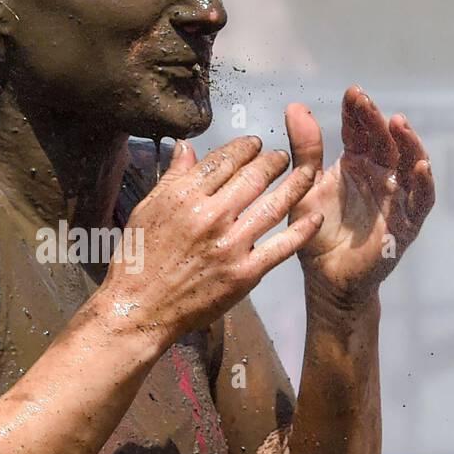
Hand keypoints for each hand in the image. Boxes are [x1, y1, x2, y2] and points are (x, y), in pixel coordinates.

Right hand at [100, 136, 321, 350]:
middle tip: (281, 157)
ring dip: (294, 184)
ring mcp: (230, 245)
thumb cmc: (137, 260)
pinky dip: (302, 229)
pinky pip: (281, 246)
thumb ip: (171, 178)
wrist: (140, 310)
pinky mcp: (245, 273)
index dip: (244, 147)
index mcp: (184, 196)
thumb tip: (187, 147)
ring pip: (273, 204)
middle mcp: (210, 215)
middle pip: (253, 176)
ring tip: (304, 173)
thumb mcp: (146, 210)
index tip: (254, 144)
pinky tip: (315, 216)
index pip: (223, 160)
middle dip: (272, 160)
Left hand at [285, 85, 434, 307]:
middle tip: (365, 101)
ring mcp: (396, 198)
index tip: (351, 93)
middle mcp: (380, 176)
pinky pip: (420, 201)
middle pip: (385, 142)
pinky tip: (421, 166)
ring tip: (398, 123)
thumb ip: (305, 150)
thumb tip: (295, 106)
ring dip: (408, 144)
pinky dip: (423, 184)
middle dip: (376, 120)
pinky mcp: (407, 223)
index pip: (360, 132)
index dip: (357, 113)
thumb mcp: (306, 188)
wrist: (326, 279)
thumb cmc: (318, 232)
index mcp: (356, 164)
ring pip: (410, 165)